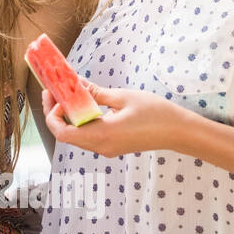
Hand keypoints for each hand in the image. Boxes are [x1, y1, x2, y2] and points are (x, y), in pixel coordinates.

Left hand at [42, 81, 187, 157]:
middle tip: (53, 91)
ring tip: (66, 94)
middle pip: (67, 134)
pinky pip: (88, 135)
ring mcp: (107, 149)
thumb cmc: (156, 113)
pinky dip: (81, 121)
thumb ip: (96, 93)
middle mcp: (101, 146)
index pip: (63, 133)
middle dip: (56, 113)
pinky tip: (83, 104)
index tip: (55, 96)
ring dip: (68, 116)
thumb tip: (76, 84)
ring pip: (76, 135)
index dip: (53, 115)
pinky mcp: (112, 146)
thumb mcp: (123, 97)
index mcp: (103, 135)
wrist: (180, 132)